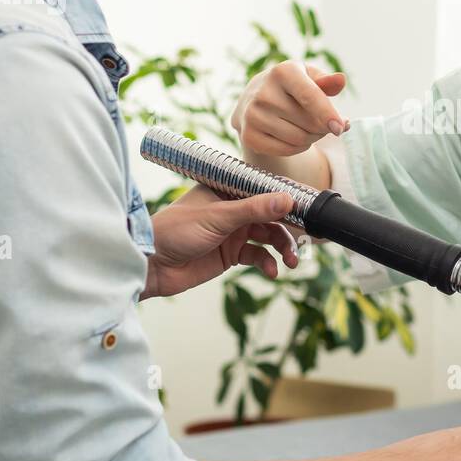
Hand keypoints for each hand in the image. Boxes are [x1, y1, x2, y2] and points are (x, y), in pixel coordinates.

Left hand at [141, 185, 300, 299]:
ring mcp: (233, 231)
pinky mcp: (231, 253)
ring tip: (290, 262)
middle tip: (304, 241)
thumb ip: (254, 209)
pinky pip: (258, 256)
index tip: (308, 207)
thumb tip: (287, 199)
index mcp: (228, 189)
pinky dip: (267, 263)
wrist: (152, 265)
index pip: (265, 188)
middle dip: (289, 228)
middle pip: (272, 214)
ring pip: (269, 236)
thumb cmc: (175, 231)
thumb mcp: (218, 217)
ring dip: (282, 249)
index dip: (288, 197)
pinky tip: (271, 272)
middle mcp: (234, 208)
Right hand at [232, 60, 350, 156]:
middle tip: (321, 123)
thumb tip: (341, 80)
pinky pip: (287, 151)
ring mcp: (253, 115)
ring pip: (299, 139)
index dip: (327, 114)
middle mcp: (264, 92)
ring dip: (312, 138)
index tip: (340, 128)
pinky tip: (293, 137)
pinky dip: (297, 148)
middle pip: (310, 123)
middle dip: (323, 127)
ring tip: (306, 127)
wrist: (254, 99)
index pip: (310, 96)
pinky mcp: (248, 136)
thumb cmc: (291, 87)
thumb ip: (327, 82)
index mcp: (283, 72)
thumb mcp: (309, 77)